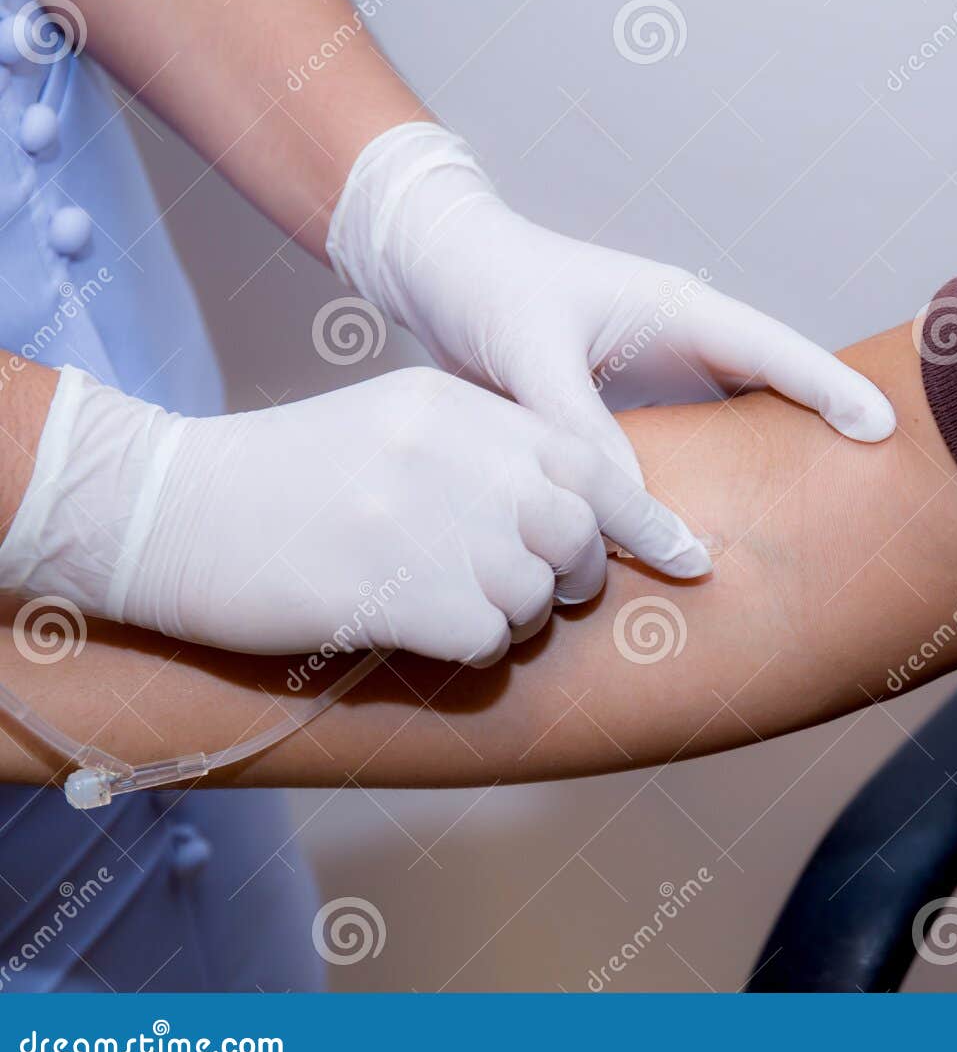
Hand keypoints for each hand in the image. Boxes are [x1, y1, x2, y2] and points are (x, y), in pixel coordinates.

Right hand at [0, 367, 709, 665]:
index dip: (648, 521)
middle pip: (577, 530)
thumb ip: (487, 452)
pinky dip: (468, 647)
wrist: (169, 510)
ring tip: (442, 599)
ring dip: (508, 616)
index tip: (693, 561)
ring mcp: (425, 518)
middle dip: (573, 574)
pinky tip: (413, 624)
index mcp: (456, 404)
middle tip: (540, 589)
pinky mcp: (394, 588)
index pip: (589, 459)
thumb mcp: (395, 427)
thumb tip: (582, 512)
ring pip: (535, 593)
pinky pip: (488, 639)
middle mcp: (453, 452)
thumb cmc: (288, 479)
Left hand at [325, 123, 896, 482]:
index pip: (777, 352)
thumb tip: (635, 513)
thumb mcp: (532, 356)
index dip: (832, 389)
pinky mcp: (631, 400)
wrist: (437, 268)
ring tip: (822, 512)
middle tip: (883, 482)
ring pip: (738, 422)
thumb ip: (582, 431)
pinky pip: (691, 444)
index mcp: (678, 309)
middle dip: (826, 427)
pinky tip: (721, 520)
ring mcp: (661, 371)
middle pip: (777, 389)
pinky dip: (714, 477)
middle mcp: (683, 339)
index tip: (884, 429)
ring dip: (773, 459)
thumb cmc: (485, 285)